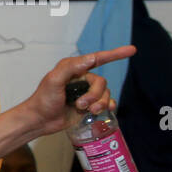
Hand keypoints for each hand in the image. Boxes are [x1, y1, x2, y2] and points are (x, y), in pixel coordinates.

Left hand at [21, 47, 135, 134]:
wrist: (40, 120)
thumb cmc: (43, 100)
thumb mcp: (53, 80)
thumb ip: (70, 68)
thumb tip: (90, 59)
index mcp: (74, 68)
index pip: (98, 59)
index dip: (115, 54)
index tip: (131, 50)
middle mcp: (82, 78)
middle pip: (102, 83)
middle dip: (94, 94)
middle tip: (80, 104)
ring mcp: (86, 92)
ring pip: (105, 94)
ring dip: (98, 103)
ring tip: (84, 110)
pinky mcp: (88, 105)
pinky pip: (107, 103)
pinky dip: (108, 106)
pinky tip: (106, 110)